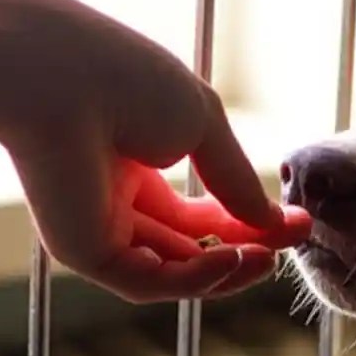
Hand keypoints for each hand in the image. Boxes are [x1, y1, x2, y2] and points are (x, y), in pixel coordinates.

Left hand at [0, 0, 311, 302]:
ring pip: (171, 270)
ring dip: (225, 271)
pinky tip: (232, 258)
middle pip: (189, 243)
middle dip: (243, 248)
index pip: (198, 209)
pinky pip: (147, 280)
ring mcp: (97, 226)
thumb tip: (274, 222)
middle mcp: (115, 198)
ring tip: (267, 259)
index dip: (247, 218)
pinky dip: (195, 277)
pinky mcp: (82, 250)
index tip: (295, 222)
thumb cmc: (125, 78)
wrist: (59, 75)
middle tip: (290, 246)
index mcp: (137, 159)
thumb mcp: (201, 123)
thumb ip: (235, 178)